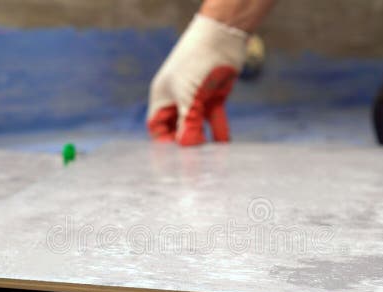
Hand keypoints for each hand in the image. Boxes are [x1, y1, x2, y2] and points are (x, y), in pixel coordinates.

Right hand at [147, 14, 247, 145]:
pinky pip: (214, 119)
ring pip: (197, 125)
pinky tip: (224, 144)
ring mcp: (196, 98)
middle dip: (185, 144)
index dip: (165, 142)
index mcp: (163, 98)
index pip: (157, 127)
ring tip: (212, 157)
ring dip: (204, 139)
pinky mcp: (213, 96)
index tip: (177, 158)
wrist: (222, 37)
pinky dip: (218, 131)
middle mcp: (177, 99)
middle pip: (177, 129)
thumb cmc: (197, 63)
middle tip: (196, 162)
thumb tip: (187, 148)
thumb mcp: (189, 98)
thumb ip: (189, 124)